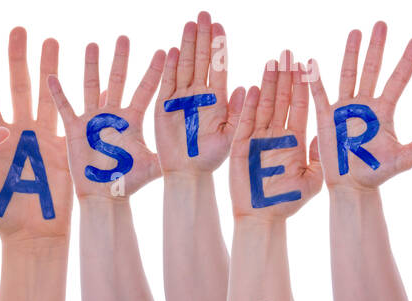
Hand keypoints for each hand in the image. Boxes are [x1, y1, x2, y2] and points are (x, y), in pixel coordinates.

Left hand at [0, 28, 71, 239]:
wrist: (30, 235)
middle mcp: (19, 129)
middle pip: (16, 85)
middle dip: (16, 57)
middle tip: (17, 28)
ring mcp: (42, 135)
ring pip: (46, 93)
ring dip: (47, 66)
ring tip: (48, 39)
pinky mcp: (63, 147)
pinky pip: (69, 116)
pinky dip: (75, 95)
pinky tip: (82, 73)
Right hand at [48, 37, 164, 199]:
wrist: (104, 196)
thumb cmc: (129, 183)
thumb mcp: (152, 166)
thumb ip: (168, 153)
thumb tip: (193, 146)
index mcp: (133, 120)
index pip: (146, 90)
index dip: (153, 72)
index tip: (163, 51)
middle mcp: (113, 115)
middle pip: (118, 81)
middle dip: (121, 60)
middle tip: (124, 38)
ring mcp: (93, 120)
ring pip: (92, 87)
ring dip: (91, 66)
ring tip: (93, 45)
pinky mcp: (74, 129)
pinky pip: (65, 107)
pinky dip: (58, 93)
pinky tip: (51, 76)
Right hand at [154, 12, 244, 174]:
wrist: (188, 174)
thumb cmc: (211, 159)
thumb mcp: (233, 137)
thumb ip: (241, 113)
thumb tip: (249, 87)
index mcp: (218, 99)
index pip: (219, 66)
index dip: (218, 46)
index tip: (219, 25)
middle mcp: (199, 95)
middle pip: (200, 59)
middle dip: (202, 36)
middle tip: (203, 14)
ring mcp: (180, 100)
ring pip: (183, 66)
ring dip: (185, 45)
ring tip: (188, 24)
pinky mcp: (162, 108)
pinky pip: (165, 84)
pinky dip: (167, 69)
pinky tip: (169, 52)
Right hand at [229, 54, 321, 220]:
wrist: (263, 218)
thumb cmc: (288, 201)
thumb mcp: (313, 178)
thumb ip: (321, 156)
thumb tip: (326, 135)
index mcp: (295, 139)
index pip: (300, 106)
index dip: (303, 86)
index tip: (306, 65)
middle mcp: (277, 135)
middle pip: (282, 100)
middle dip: (285, 77)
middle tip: (288, 53)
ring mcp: (258, 139)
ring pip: (265, 106)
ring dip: (268, 84)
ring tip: (272, 62)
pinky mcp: (242, 147)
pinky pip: (246, 123)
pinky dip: (250, 107)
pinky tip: (255, 88)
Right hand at [307, 22, 411, 190]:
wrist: (350, 185)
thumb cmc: (376, 172)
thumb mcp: (403, 159)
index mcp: (384, 111)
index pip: (398, 80)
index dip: (407, 61)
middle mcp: (364, 105)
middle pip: (372, 70)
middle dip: (377, 47)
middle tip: (381, 24)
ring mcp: (344, 109)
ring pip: (348, 75)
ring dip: (351, 54)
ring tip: (356, 32)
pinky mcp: (325, 118)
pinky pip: (319, 95)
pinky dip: (315, 80)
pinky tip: (310, 63)